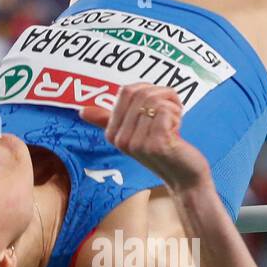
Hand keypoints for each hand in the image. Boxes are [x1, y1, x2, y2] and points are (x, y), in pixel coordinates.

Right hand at [79, 84, 210, 191]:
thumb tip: (82, 112)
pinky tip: (177, 129)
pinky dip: (176, 113)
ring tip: (175, 120)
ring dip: (172, 105)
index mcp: (112, 134)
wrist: (184, 176)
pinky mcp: (155, 144)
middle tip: (172, 111)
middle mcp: (121, 140)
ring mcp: (136, 143)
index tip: (159, 105)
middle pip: (141, 93)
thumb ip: (110, 120)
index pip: (126, 91)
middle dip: (163, 95)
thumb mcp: (134, 133)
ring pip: (155, 100)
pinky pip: (164, 110)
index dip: (148, 89)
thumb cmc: (162, 151)